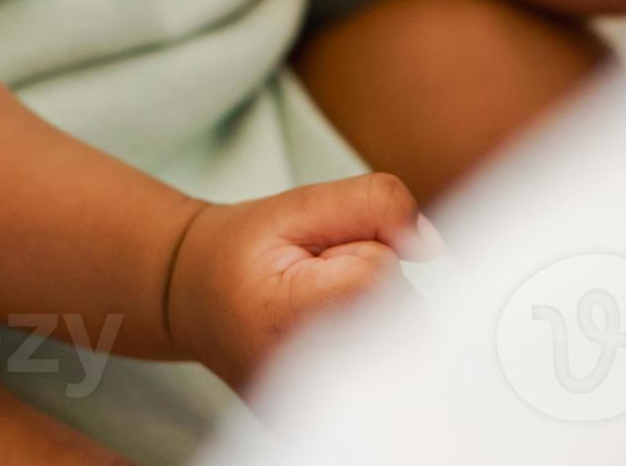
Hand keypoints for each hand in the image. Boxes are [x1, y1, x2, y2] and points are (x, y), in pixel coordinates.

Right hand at [164, 173, 430, 388]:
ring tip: (326, 308)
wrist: (196, 299)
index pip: (375, 277)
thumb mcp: (300, 203)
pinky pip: (388, 378)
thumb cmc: (244, 252)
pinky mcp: (324, 423)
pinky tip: (332, 338)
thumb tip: (429, 242)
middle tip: (321, 282)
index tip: (319, 256)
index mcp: (286, 316)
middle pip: (396, 317)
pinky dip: (370, 351)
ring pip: (400, 346)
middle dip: (375, 289)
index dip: (359, 250)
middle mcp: (301, 375)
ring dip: (376, 320)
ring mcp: (312, 409)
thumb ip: (372, 203)